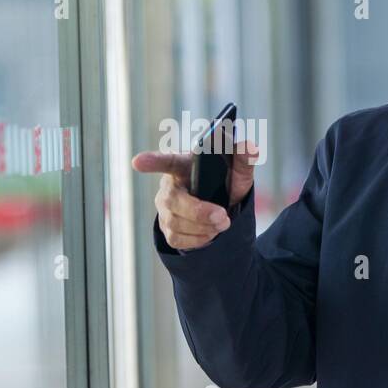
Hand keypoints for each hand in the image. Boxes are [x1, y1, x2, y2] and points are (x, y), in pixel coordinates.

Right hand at [131, 138, 258, 250]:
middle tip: (223, 218)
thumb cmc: (226, 184)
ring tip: (223, 224)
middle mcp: (169, 186)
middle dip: (198, 212)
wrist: (224, 213)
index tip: (137, 162)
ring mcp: (164, 209)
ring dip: (203, 227)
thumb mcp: (238, 172)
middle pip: (172, 200)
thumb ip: (243, 159)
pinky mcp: (166, 229)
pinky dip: (198, 239)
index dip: (151, 161)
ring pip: (175, 222)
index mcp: (183, 165)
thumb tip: (249, 147)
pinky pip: (177, 238)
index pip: (165, 160)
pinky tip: (211, 234)